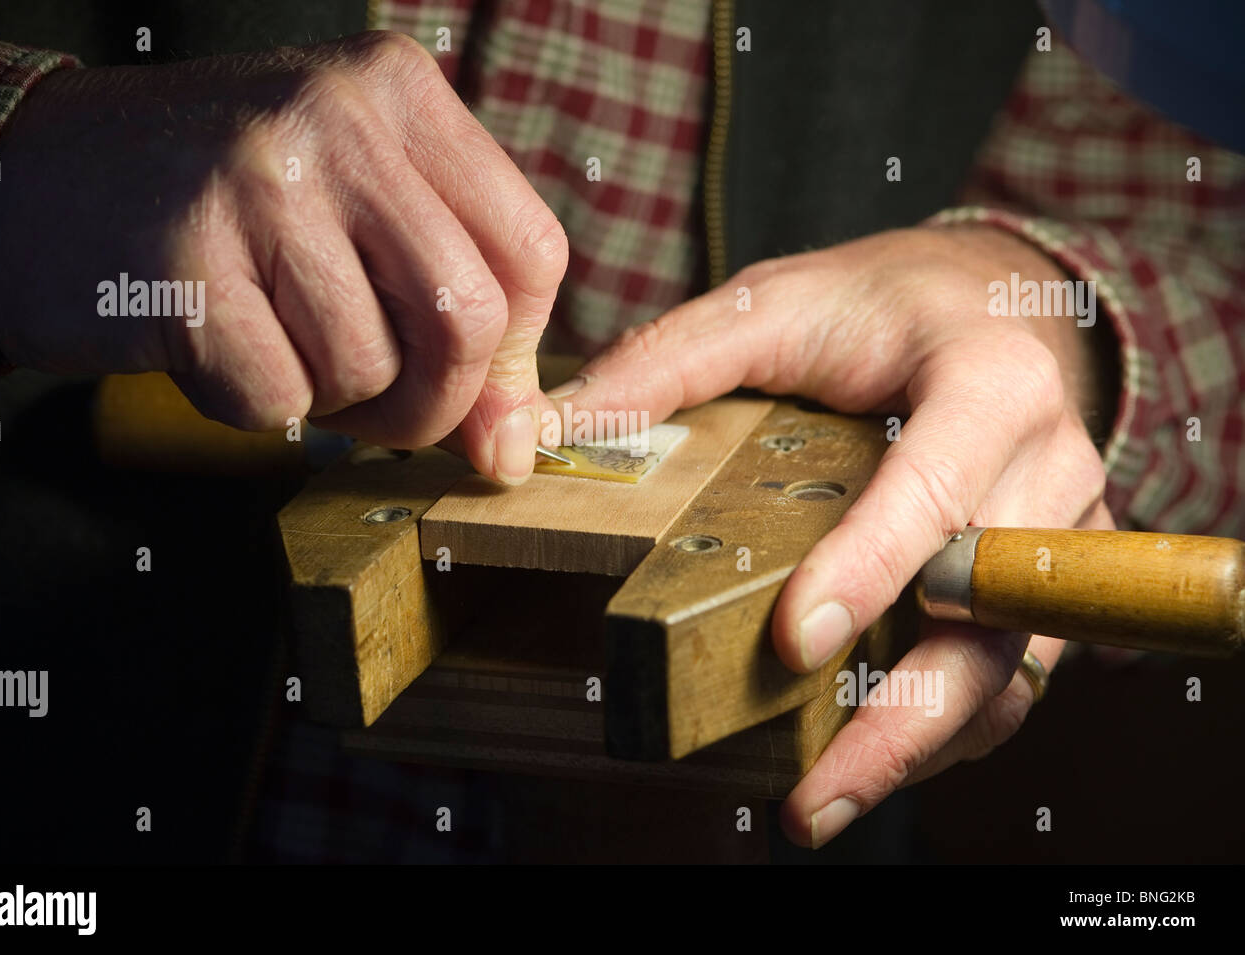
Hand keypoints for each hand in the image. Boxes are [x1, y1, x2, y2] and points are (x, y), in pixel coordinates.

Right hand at [0, 32, 566, 482]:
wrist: (33, 183)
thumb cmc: (221, 211)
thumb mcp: (353, 223)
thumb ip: (446, 314)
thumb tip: (514, 450)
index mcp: (400, 93)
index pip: (533, 254)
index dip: (515, 353)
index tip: (470, 388)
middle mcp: (339, 118)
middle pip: (470, 319)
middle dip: (433, 403)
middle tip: (378, 410)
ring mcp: (259, 180)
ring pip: (370, 368)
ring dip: (327, 399)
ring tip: (270, 343)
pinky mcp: (186, 257)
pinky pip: (275, 396)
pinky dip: (246, 402)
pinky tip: (205, 345)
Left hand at [552, 226, 1114, 846]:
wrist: (988, 303)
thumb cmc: (882, 303)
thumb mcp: (774, 302)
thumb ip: (669, 362)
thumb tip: (551, 431)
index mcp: (989, 384)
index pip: (933, 488)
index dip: (870, 569)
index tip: (795, 642)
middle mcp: (1047, 465)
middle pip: (989, 611)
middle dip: (906, 716)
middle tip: (814, 795)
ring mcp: (1061, 529)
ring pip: (1012, 665)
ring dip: (923, 746)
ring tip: (826, 801)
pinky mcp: (1047, 577)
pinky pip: (1015, 672)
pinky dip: (948, 727)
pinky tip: (872, 757)